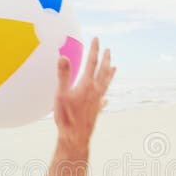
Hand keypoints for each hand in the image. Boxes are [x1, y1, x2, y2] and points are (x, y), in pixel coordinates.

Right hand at [54, 38, 115, 152]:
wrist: (75, 137)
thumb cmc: (66, 117)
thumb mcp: (61, 94)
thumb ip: (63, 75)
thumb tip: (63, 57)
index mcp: (87, 84)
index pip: (92, 63)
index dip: (94, 50)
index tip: (96, 39)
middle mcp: (95, 91)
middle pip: (103, 72)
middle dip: (105, 59)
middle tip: (108, 50)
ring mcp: (97, 101)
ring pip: (106, 84)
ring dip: (110, 74)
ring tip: (114, 67)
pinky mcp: (96, 110)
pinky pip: (103, 100)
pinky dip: (105, 95)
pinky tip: (106, 98)